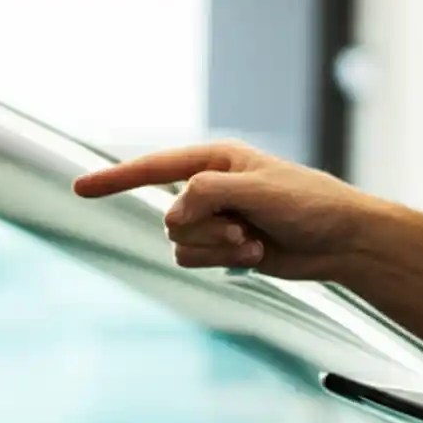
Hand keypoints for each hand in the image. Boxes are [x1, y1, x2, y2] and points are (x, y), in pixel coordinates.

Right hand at [73, 140, 392, 280]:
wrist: (343, 241)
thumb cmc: (311, 205)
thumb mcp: (258, 190)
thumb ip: (208, 194)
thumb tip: (172, 216)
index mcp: (215, 160)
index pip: (152, 167)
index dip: (114, 179)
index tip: (79, 187)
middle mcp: (208, 187)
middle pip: (169, 216)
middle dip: (204, 229)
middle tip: (244, 229)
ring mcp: (213, 219)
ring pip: (178, 242)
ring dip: (215, 248)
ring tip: (254, 241)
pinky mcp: (220, 247)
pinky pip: (193, 260)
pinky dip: (221, 262)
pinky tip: (256, 253)